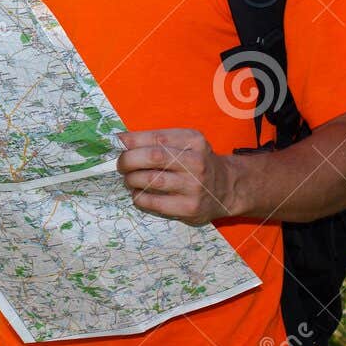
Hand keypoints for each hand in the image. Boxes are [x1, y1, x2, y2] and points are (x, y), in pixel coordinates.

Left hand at [114, 127, 237, 225]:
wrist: (226, 188)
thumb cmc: (195, 163)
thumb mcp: (185, 143)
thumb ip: (157, 140)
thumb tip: (121, 140)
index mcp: (193, 141)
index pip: (157, 137)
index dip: (132, 140)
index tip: (118, 143)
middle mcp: (196, 162)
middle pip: (153, 157)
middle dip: (128, 160)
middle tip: (121, 165)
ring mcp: (194, 186)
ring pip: (150, 180)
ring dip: (131, 179)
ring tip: (129, 179)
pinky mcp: (189, 207)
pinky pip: (154, 202)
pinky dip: (139, 197)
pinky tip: (139, 194)